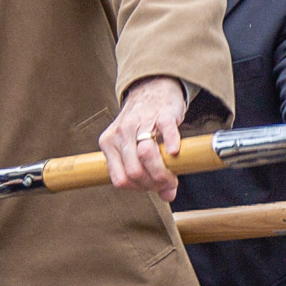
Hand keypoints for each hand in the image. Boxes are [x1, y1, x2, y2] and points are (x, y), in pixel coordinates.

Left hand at [99, 75, 190, 200]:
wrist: (153, 88)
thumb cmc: (142, 123)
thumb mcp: (135, 147)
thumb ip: (147, 172)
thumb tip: (168, 197)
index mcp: (109, 144)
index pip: (120, 179)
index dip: (139, 188)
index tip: (152, 188)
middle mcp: (121, 133)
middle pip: (133, 171)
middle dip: (152, 184)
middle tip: (167, 183)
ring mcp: (140, 122)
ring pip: (145, 155)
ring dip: (162, 172)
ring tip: (173, 176)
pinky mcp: (161, 113)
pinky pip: (165, 131)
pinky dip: (171, 144)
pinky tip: (176, 152)